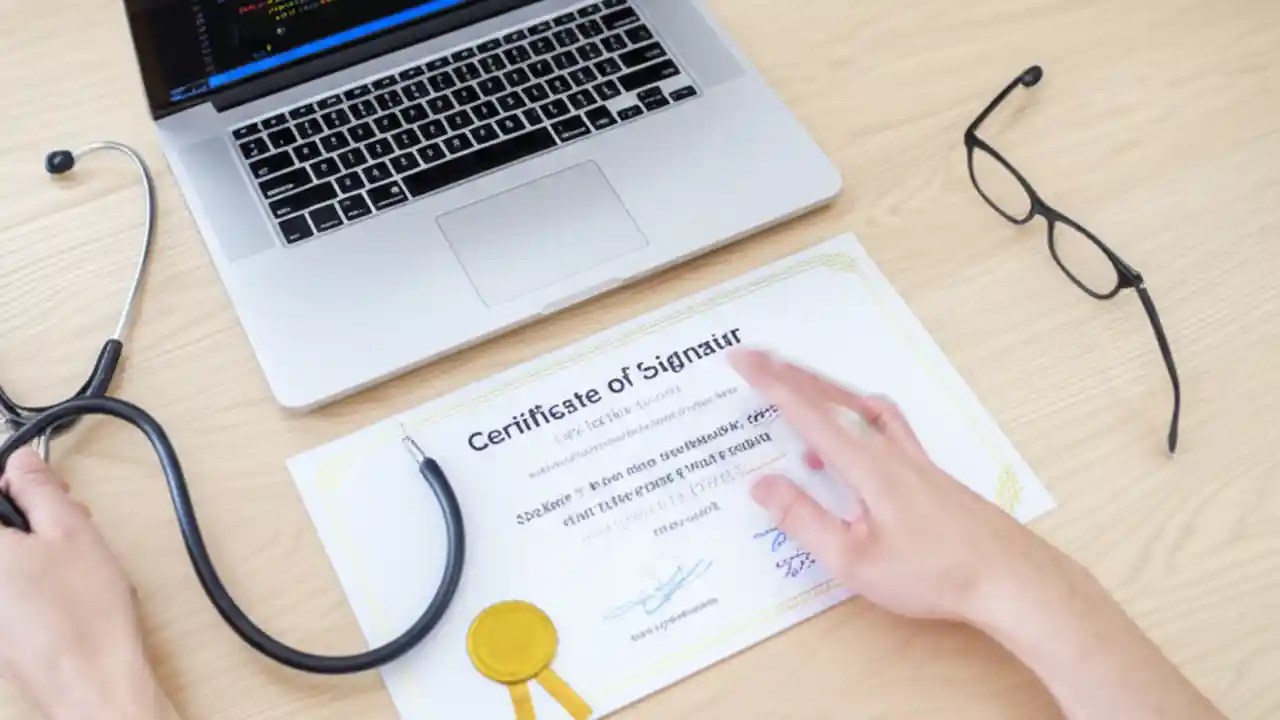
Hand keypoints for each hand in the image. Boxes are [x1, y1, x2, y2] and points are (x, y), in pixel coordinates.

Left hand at [0, 447, 171, 719]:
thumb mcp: (70, 530)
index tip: (47, 486)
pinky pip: (7, 584)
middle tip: (69, 517)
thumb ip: (38, 488)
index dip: (16, 482)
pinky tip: (62, 584)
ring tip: (73, 555)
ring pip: (3, 555)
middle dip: (26, 512)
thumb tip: (21, 462)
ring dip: (30, 543)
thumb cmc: (82, 612)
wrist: (88, 681)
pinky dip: (27, 574)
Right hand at [730, 349, 1225, 719]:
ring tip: (795, 387)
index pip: (808, 411)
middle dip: (790, 373)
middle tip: (756, 356)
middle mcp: (891, 449)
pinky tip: (848, 438)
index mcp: (867, 464)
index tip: (741, 359)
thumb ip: (804, 519)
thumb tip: (761, 486)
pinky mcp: (927, 471)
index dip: (770, 382)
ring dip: (824, 389)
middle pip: (833, 396)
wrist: (1010, 577)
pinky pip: (882, 423)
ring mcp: (913, 457)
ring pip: (860, 405)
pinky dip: (854, 413)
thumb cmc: (935, 573)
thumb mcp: (854, 560)